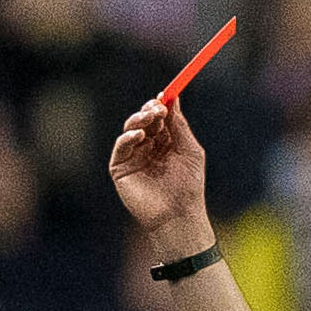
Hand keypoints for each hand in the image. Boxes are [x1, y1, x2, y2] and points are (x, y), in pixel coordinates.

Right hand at [109, 97, 215, 258]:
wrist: (178, 215)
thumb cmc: (188, 186)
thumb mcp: (189, 149)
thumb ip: (179, 125)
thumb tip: (173, 99)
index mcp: (165, 143)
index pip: (159, 118)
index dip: (161, 106)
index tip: (165, 96)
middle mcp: (148, 148)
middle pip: (143, 120)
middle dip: (150, 111)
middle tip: (158, 107)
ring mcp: (133, 158)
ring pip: (130, 129)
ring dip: (139, 119)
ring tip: (151, 117)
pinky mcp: (121, 169)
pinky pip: (120, 147)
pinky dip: (128, 137)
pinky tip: (140, 135)